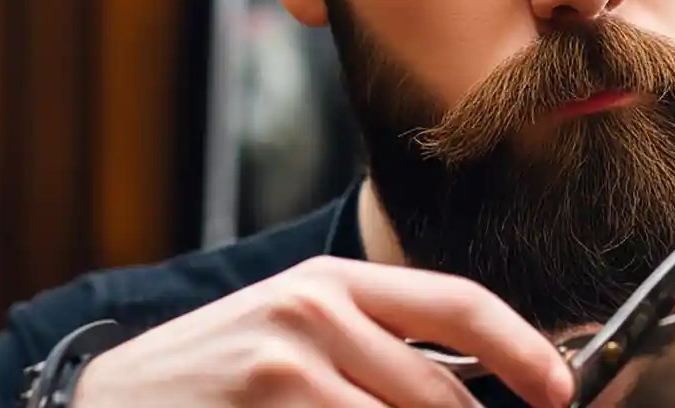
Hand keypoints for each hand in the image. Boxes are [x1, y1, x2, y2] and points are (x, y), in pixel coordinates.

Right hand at [73, 257, 574, 406]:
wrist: (112, 401)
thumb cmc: (221, 372)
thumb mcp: (301, 332)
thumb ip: (381, 349)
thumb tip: (474, 388)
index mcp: (335, 279)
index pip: (457, 302)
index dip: (523, 347)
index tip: (562, 387)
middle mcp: (315, 308)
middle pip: (443, 392)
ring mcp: (286, 363)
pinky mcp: (266, 404)